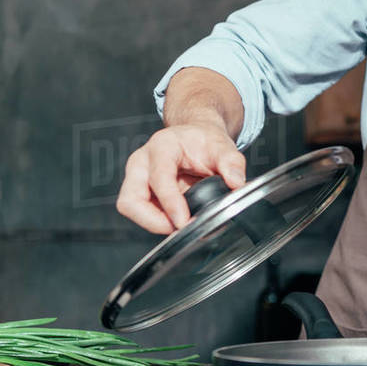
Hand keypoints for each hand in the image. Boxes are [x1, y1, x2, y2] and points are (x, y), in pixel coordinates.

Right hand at [116, 122, 246, 233]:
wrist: (195, 137)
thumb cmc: (203, 141)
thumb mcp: (223, 146)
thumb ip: (232, 162)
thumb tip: (236, 183)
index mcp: (162, 146)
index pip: (159, 177)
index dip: (170, 202)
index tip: (184, 221)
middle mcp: (142, 162)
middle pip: (130, 199)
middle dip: (152, 220)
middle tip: (180, 228)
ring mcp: (137, 178)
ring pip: (130, 208)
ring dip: (153, 223)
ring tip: (181, 225)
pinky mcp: (140, 192)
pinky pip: (140, 213)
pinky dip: (157, 222)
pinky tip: (178, 221)